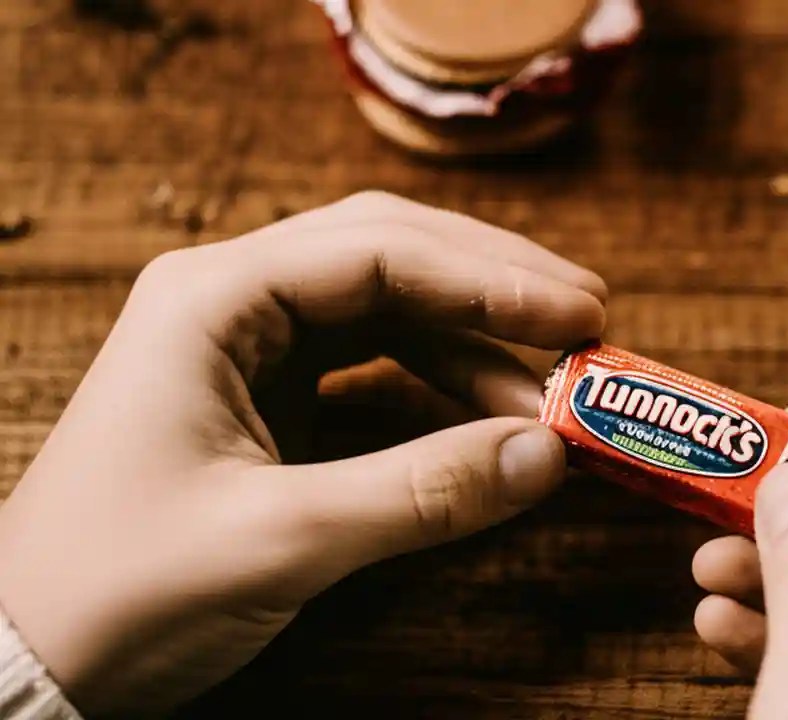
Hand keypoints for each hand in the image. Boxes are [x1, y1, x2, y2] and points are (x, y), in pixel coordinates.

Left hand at [0, 191, 607, 714]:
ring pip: (389, 305)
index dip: (492, 279)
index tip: (581, 315)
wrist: (32, 657)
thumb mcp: (281, 540)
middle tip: (589, 321)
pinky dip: (441, 381)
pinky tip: (489, 412)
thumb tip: (546, 454)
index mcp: (212, 300)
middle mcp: (230, 301)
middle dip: (494, 286)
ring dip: (475, 338)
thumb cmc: (122, 588)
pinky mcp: (265, 397)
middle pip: (391, 253)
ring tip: (550, 387)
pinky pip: (373, 363)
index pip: (380, 251)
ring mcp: (247, 346)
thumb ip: (421, 492)